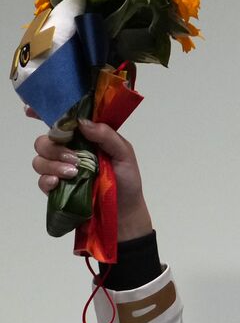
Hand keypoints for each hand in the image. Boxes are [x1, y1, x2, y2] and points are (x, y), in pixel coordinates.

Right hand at [32, 118, 151, 240]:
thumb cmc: (126, 179)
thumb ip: (106, 135)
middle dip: (54, 148)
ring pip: (39, 159)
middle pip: (44, 141)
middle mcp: (68, 150)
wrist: (125, 210)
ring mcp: (60, 169)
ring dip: (53, 165)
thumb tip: (82, 122)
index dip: (43, 114)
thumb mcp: (124, 154)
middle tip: (74, 159)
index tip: (31, 112)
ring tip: (73, 173)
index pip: (60, 122)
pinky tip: (59, 183)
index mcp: (83, 138)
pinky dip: (47, 180)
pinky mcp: (56, 188)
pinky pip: (41, 180)